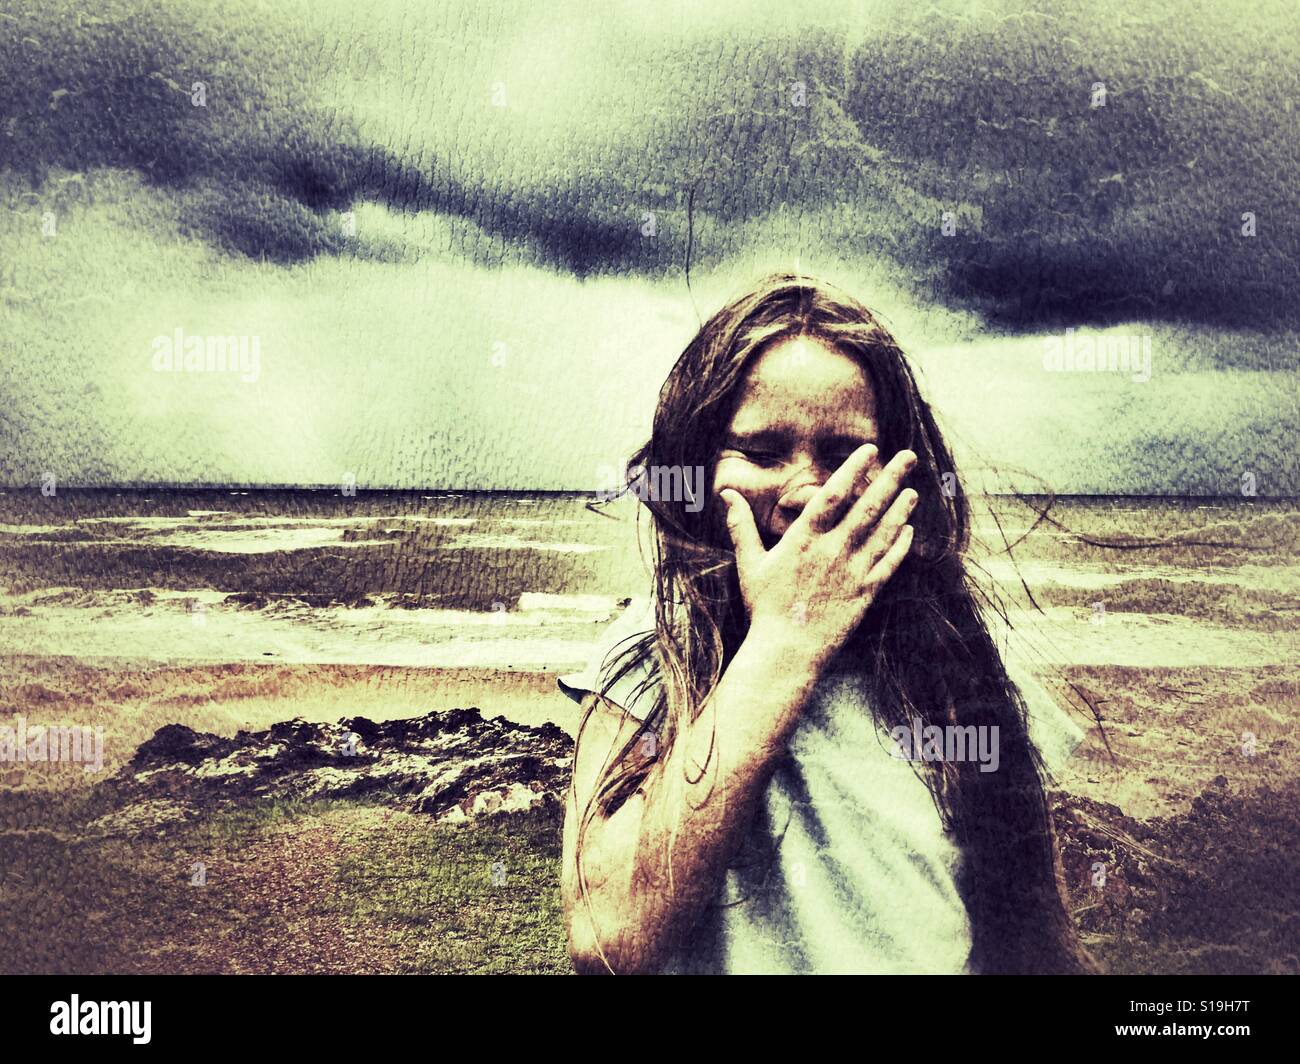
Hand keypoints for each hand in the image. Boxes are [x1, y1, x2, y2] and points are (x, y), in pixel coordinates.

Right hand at [721, 445, 917, 667]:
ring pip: (883, 532)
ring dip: (900, 508)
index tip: (869, 449)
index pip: (833, 493)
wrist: (786, 650)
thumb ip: (740, 525)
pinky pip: (889, 564)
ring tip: (912, 489)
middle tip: (908, 456)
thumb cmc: (764, 606)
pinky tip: (909, 531)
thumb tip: (726, 493)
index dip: (853, 469)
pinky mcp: (866, 593)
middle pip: (867, 506)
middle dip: (890, 478)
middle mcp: (832, 550)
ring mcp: (852, 571)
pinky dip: (901, 546)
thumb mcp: (749, 563)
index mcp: (803, 538)